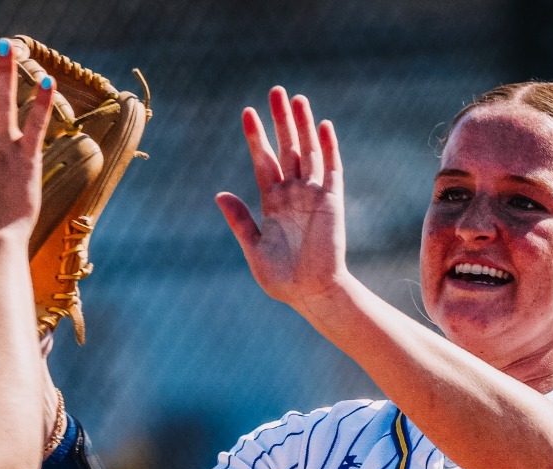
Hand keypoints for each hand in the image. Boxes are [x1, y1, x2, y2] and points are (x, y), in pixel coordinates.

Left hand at [217, 87, 349, 310]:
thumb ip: (239, 220)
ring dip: (303, 126)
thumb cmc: (281, 278)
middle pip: (286, 148)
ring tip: (297, 99)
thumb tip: (219, 194)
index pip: (263, 161)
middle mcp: (293, 193)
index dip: (256, 137)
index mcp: (272, 202)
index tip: (247, 113)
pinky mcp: (333, 201)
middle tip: (275, 91)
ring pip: (308, 152)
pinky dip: (328, 147)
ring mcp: (314, 195)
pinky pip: (332, 169)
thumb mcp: (252, 247)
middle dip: (281, 120)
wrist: (311, 293)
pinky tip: (322, 126)